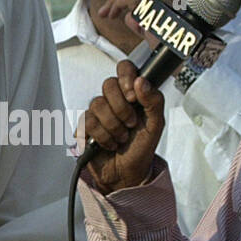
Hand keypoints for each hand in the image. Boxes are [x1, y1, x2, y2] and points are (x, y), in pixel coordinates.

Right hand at [81, 59, 164, 193]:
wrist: (128, 173)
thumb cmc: (142, 147)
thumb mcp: (156, 124)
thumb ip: (154, 101)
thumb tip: (141, 81)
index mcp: (131, 93)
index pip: (124, 68)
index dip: (126, 77)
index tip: (133, 96)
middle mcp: (113, 99)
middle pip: (108, 84)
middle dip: (123, 109)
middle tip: (131, 124)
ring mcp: (97, 112)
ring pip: (97, 104)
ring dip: (114, 126)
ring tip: (121, 138)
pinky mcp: (84, 126)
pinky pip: (88, 122)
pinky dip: (103, 137)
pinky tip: (109, 144)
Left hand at [98, 0, 181, 47]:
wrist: (177, 58)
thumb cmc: (166, 47)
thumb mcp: (151, 30)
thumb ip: (141, 20)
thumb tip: (128, 16)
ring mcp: (162, 1)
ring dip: (113, 0)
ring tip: (105, 12)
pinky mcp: (152, 9)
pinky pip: (128, 0)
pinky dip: (116, 6)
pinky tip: (111, 16)